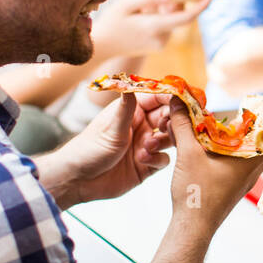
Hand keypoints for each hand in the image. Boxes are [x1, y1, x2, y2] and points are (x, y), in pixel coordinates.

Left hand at [35, 92, 173, 208]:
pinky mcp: (147, 165)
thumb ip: (126, 107)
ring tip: (148, 146)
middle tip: (167, 128)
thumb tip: (130, 81)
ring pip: (169, 139)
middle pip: (168, 118)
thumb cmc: (89, 149)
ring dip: (164, 142)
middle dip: (172, 122)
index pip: (158, 98)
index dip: (172, 98)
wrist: (79, 181)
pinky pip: (164, 159)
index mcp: (132, 111)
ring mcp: (145, 146)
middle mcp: (141, 126)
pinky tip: (143, 161)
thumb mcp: (110, 127)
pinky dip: (158, 159)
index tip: (184, 100)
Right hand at [91, 0, 211, 60]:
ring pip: (174, 20)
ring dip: (169, 7)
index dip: (201, 6)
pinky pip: (168, 26)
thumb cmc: (112, 21)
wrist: (103, 46)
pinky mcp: (159, 45)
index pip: (185, 18)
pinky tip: (149, 9)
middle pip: (180, 16)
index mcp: (154, 27)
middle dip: (179, 0)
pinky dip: (164, 15)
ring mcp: (161, 44)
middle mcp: (162, 38)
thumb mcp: (127, 4)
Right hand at [166, 98, 262, 237]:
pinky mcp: (233, 186)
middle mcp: (251, 172)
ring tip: (246, 123)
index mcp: (249, 163)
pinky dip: (239, 151)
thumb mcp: (188, 154)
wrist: (193, 228)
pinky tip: (226, 145)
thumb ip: (184, 125)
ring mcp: (243, 181)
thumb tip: (177, 100)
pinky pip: (243, 164)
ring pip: (255, 155)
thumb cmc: (196, 194)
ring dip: (253, 139)